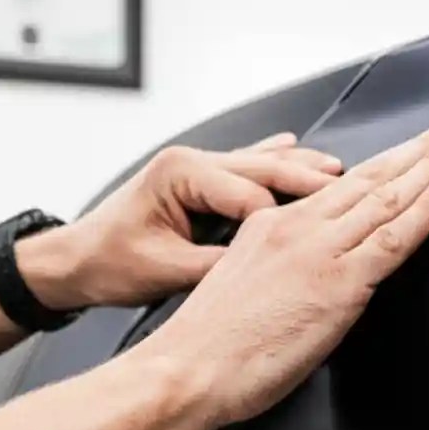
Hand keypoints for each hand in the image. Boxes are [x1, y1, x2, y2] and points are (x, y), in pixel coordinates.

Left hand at [16, 133, 342, 308]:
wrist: (73, 260)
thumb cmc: (108, 264)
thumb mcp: (163, 272)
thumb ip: (213, 266)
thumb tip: (258, 269)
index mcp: (181, 175)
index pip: (251, 194)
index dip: (282, 219)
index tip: (310, 239)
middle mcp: (193, 162)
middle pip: (267, 169)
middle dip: (311, 181)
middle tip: (355, 188)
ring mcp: (199, 167)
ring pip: (265, 164)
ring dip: (304, 171)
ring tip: (344, 175)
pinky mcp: (203, 180)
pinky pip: (252, 169)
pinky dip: (282, 168)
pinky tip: (307, 157)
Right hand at [132, 116, 428, 426]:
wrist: (186, 369)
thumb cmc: (210, 345)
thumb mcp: (242, 283)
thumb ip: (281, 267)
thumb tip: (311, 274)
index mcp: (274, 224)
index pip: (344, 185)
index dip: (388, 163)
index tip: (417, 147)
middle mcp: (299, 227)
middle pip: (373, 177)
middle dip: (422, 148)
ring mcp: (321, 251)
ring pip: (390, 195)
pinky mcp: (339, 284)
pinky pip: (395, 236)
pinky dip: (428, 205)